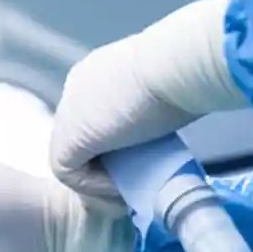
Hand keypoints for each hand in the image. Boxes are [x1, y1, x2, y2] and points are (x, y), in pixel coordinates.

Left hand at [49, 0, 248, 197]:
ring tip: (131, 187)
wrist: (179, 64)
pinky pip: (68, 171)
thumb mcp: (164, 93)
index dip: (114, 144)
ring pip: (71, 156)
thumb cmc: (184, 72)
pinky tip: (122, 185)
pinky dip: (93, 185)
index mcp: (99, 73)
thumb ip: (149, 111)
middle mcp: (77, 89)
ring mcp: (69, 111)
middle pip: (80, 137)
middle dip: (104, 163)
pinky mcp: (68, 136)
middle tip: (135, 179)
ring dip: (99, 179)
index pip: (95, 116)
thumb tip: (159, 134)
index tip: (143, 159)